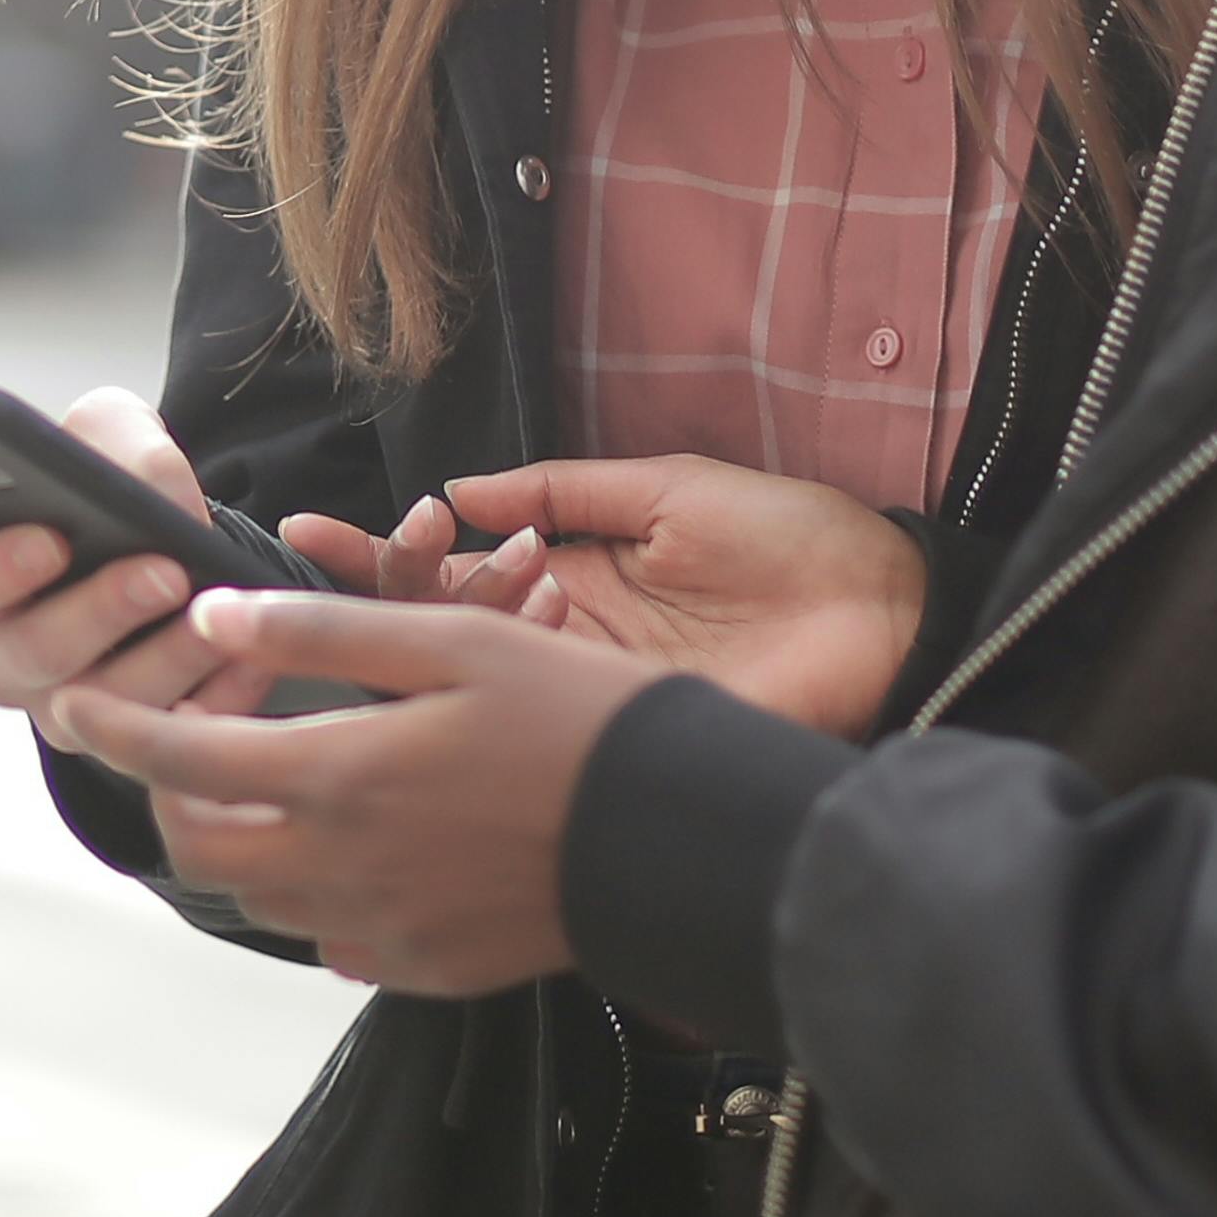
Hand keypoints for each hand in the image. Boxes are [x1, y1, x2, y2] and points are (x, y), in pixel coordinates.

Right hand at [0, 387, 378, 733]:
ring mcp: (69, 710)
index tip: (51, 539)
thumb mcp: (109, 436)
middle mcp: (9, 656)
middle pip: (32, 655)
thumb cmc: (112, 489)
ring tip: (219, 616)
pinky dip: (216, 699)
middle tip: (163, 573)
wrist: (168, 546)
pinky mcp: (133, 745)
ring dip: (168, 660)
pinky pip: (170, 740)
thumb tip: (157, 495)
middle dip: (100, 613)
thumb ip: (118, 441)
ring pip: (106, 707)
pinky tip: (250, 657)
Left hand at [47, 587, 664, 993]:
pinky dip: (311, 887)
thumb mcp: (452, 641)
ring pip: (259, 896)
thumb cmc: (574, 719)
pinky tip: (351, 834)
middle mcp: (342, 869)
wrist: (675, 839)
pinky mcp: (421, 967)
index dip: (114, 728)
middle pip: (200, 846)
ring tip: (270, 771)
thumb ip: (322, 633)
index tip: (73, 702)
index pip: (180, 761)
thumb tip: (212, 617)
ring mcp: (380, 931)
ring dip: (239, 836)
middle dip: (168, 788)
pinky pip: (329, 936)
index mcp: (339, 779)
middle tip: (184, 728)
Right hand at [423, 456, 928, 738]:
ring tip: (531, 563)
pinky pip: (551, 710)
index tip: (334, 529)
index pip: (454, 577)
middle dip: (397, 589)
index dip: (391, 557)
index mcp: (571, 581)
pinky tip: (556, 601)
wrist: (883, 608)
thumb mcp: (665, 490)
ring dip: (479, 607)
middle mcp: (567, 643)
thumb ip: (560, 489)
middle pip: (446, 632)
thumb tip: (459, 486)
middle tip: (400, 542)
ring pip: (483, 670)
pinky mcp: (631, 730)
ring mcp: (593, 693)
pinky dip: (534, 652)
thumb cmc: (787, 538)